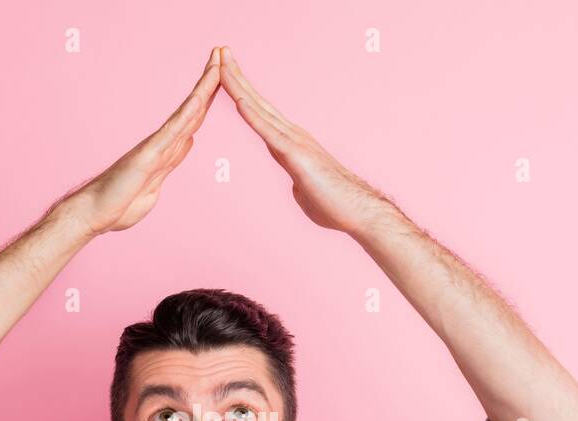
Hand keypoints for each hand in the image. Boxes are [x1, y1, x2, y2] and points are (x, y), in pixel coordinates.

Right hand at [63, 48, 221, 236]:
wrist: (95, 213)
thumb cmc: (120, 203)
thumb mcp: (156, 182)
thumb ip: (172, 160)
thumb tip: (187, 142)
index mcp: (168, 150)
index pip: (194, 118)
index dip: (209, 97)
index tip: (223, 76)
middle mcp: (163, 142)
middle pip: (194, 108)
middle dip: (210, 82)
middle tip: (222, 54)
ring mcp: (156, 147)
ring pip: (186, 113)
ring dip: (203, 88)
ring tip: (216, 63)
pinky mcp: (148, 156)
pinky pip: (171, 132)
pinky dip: (186, 115)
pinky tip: (200, 100)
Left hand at [217, 45, 392, 235]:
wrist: (356, 212)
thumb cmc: (333, 204)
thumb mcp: (306, 189)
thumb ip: (298, 180)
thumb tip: (297, 182)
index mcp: (290, 143)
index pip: (260, 113)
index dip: (242, 91)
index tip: (227, 73)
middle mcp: (292, 135)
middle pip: (257, 102)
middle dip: (237, 77)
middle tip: (220, 51)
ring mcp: (294, 142)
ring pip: (260, 110)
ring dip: (239, 87)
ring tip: (223, 64)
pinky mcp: (296, 155)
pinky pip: (269, 133)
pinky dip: (253, 116)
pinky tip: (239, 101)